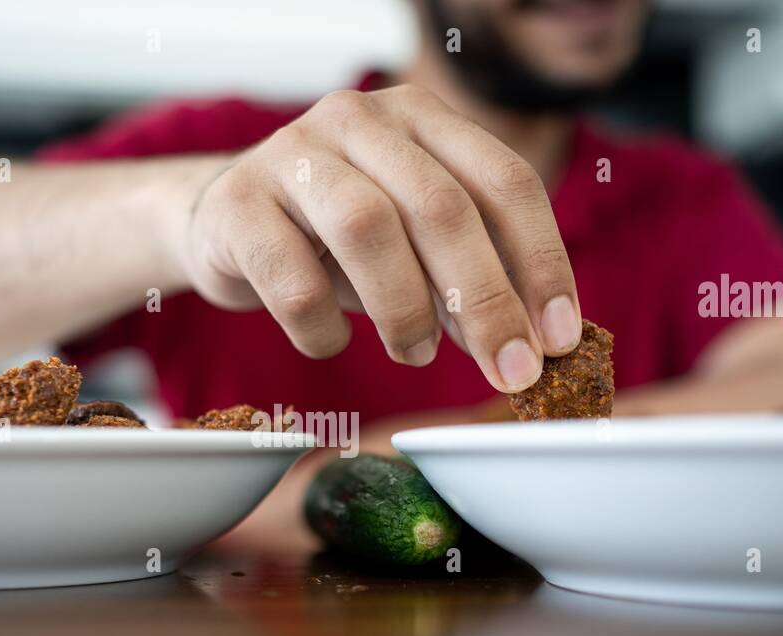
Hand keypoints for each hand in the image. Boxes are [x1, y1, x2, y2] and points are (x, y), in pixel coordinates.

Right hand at [177, 84, 582, 392]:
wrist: (223, 223)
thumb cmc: (334, 240)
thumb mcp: (412, 247)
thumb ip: (468, 279)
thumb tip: (530, 344)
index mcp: (420, 119)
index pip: (503, 180)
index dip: (542, 262)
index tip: (559, 337)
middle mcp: (358, 120)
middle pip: (442, 206)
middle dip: (486, 301)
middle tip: (509, 370)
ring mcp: (291, 154)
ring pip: (367, 230)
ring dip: (406, 311)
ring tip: (414, 354)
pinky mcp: (235, 205)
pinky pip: (292, 283)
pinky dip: (324, 331)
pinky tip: (330, 341)